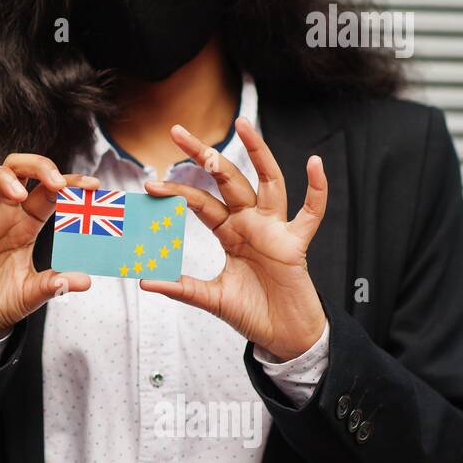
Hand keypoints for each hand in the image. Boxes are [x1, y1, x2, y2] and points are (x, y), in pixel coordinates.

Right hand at [0, 155, 99, 345]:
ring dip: (1, 177)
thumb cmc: (1, 303)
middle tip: (54, 182)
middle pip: (16, 170)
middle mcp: (2, 215)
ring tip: (19, 194)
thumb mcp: (33, 294)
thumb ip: (55, 284)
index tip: (92, 185)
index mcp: (26, 224)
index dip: (69, 182)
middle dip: (36, 166)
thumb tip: (85, 281)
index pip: (48, 191)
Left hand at [139, 116, 327, 361]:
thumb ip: (182, 288)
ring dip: (258, 153)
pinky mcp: (296, 244)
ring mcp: (275, 230)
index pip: (201, 202)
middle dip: (205, 155)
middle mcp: (251, 223)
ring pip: (269, 182)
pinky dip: (318, 189)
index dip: (177, 192)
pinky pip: (311, 213)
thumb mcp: (211, 299)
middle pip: (228, 179)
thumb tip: (145, 282)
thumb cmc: (252, 312)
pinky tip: (315, 164)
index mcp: (230, 232)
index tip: (150, 185)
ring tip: (243, 126)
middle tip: (178, 132)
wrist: (284, 337)